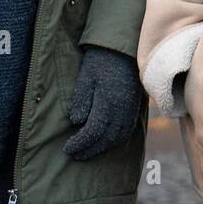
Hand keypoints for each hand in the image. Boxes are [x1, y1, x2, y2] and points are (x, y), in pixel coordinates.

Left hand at [63, 46, 142, 160]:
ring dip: (103, 148)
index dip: (80, 144)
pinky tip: (106, 141)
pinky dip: (115, 141)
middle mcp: (122, 110)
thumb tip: (77, 122)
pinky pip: (127, 131)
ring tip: (89, 151)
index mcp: (108, 103)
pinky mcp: (134, 107)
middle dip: (90, 150)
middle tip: (75, 155)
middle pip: (106, 139)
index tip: (68, 149)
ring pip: (118, 138)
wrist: (124, 48)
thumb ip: (81, 100)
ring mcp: (130, 110)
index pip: (93, 133)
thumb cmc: (101, 60)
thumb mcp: (86, 77)